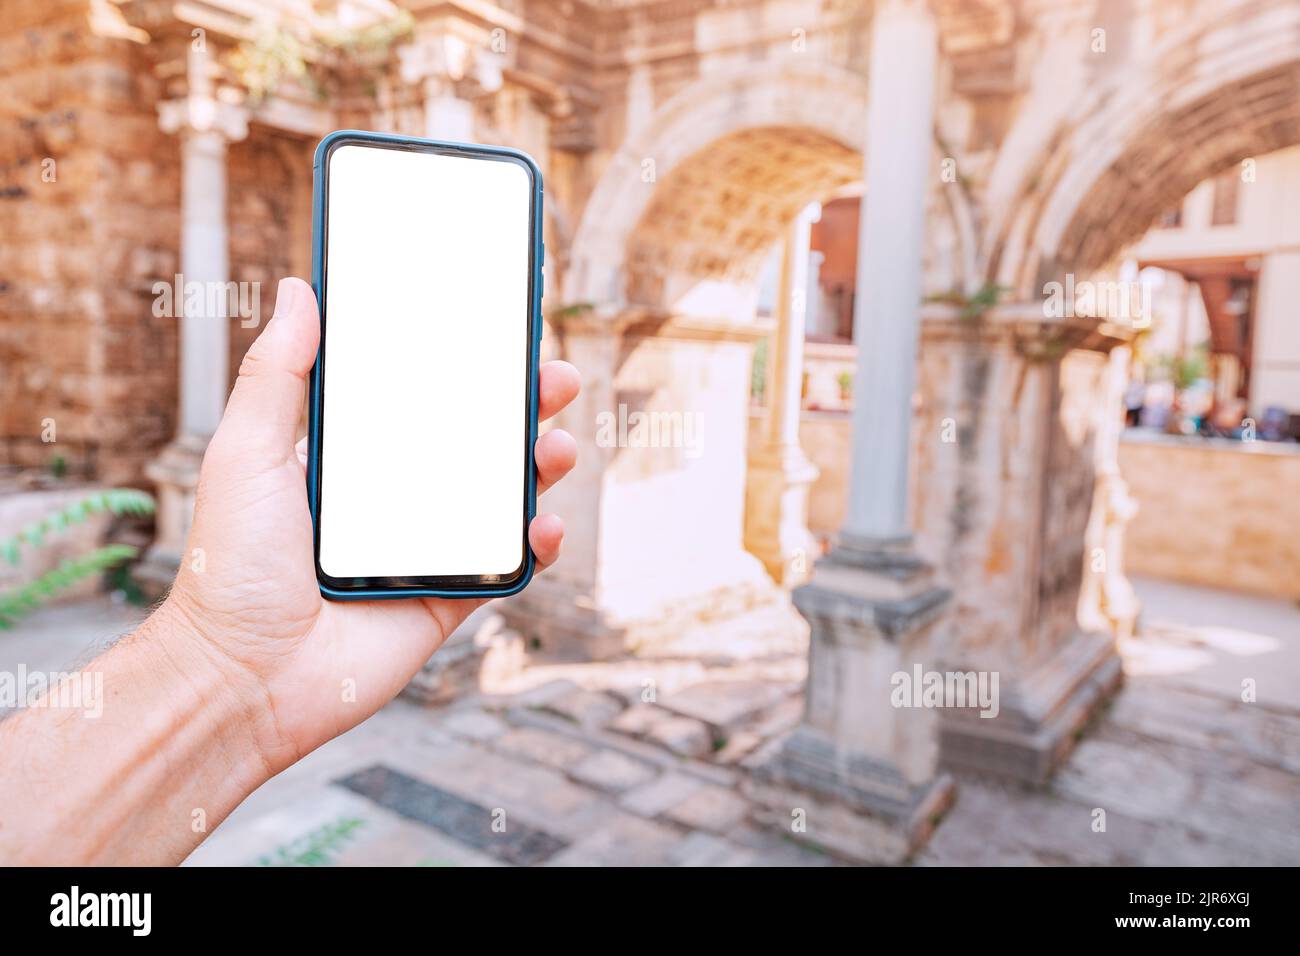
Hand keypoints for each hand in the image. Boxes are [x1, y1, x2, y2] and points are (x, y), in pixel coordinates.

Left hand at [165, 277, 579, 771]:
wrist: (243, 676)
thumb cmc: (230, 565)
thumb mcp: (246, 452)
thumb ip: (277, 373)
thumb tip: (297, 290)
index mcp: (353, 460)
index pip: (419, 399)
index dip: (463, 366)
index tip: (498, 329)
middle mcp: (396, 499)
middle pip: (476, 441)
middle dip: (522, 408)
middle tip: (555, 378)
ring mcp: (426, 548)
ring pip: (503, 497)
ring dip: (541, 467)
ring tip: (558, 448)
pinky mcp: (448, 599)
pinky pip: (509, 566)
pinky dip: (538, 544)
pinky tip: (544, 526)